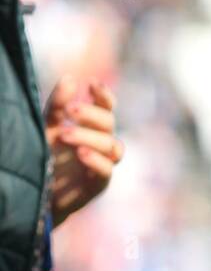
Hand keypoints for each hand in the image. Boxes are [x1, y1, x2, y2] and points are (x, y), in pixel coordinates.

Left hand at [44, 76, 123, 226]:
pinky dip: (96, 160)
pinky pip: (107, 170)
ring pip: (112, 146)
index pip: (107, 107)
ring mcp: (103, 163)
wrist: (38, 193)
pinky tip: (81, 154)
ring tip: (64, 134)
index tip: (90, 84)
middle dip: (90, 115)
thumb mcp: (48, 128)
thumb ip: (57, 106)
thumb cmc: (47, 157)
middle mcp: (102, 143)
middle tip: (68, 111)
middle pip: (109, 123)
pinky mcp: (98, 184)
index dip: (103, 95)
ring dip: (89, 137)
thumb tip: (70, 78)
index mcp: (92, 127)